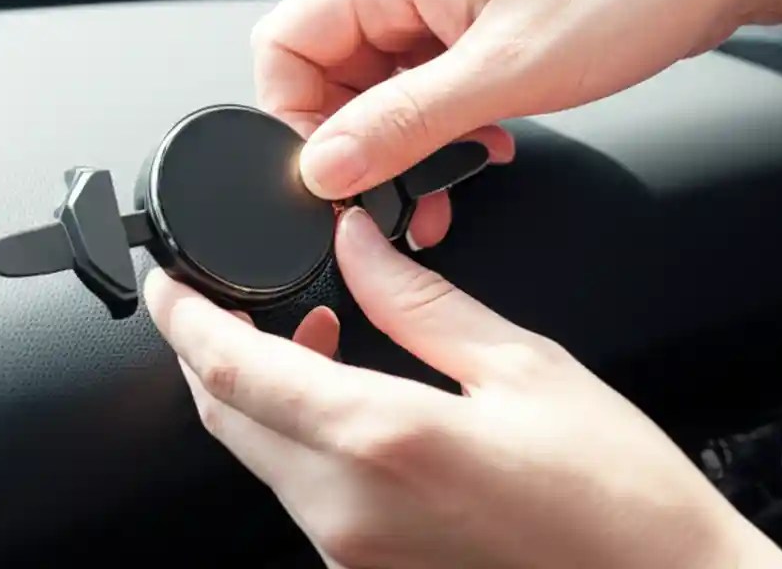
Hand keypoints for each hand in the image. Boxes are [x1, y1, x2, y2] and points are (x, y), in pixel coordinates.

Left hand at [144, 207, 781, 568]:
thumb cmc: (615, 499)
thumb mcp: (523, 368)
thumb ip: (417, 301)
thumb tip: (356, 243)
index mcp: (383, 442)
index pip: (234, 372)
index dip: (183, 319)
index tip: (166, 280)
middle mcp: (347, 511)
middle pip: (227, 415)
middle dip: (209, 348)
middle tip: (230, 293)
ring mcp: (350, 553)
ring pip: (257, 454)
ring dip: (257, 388)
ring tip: (306, 330)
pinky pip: (296, 491)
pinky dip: (294, 433)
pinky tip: (337, 398)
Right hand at [252, 0, 781, 248]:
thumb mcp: (506, 71)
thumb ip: (403, 124)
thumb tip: (326, 166)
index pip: (286, 43)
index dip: (291, 117)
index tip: (325, 176)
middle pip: (327, 71)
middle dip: (354, 142)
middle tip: (386, 195)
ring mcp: (440, 1)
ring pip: (378, 86)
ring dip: (402, 143)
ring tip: (440, 184)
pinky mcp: (474, 24)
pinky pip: (424, 85)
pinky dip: (440, 129)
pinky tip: (478, 152)